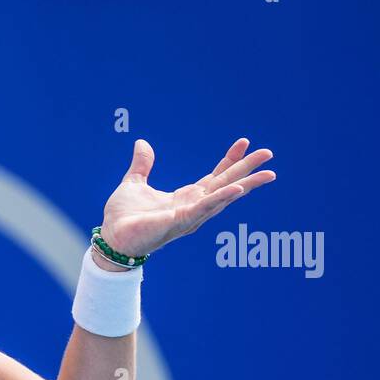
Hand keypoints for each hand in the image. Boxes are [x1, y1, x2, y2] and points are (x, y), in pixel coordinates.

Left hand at [99, 137, 275, 257]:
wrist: (111, 237)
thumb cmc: (122, 217)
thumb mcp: (133, 183)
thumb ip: (142, 165)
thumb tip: (142, 142)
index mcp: (184, 198)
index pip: (214, 177)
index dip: (229, 160)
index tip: (244, 142)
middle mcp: (192, 207)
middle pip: (226, 185)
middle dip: (247, 169)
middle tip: (269, 154)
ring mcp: (189, 216)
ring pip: (223, 197)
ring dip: (245, 185)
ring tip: (267, 174)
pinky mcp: (180, 221)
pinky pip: (205, 208)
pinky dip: (221, 198)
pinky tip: (238, 188)